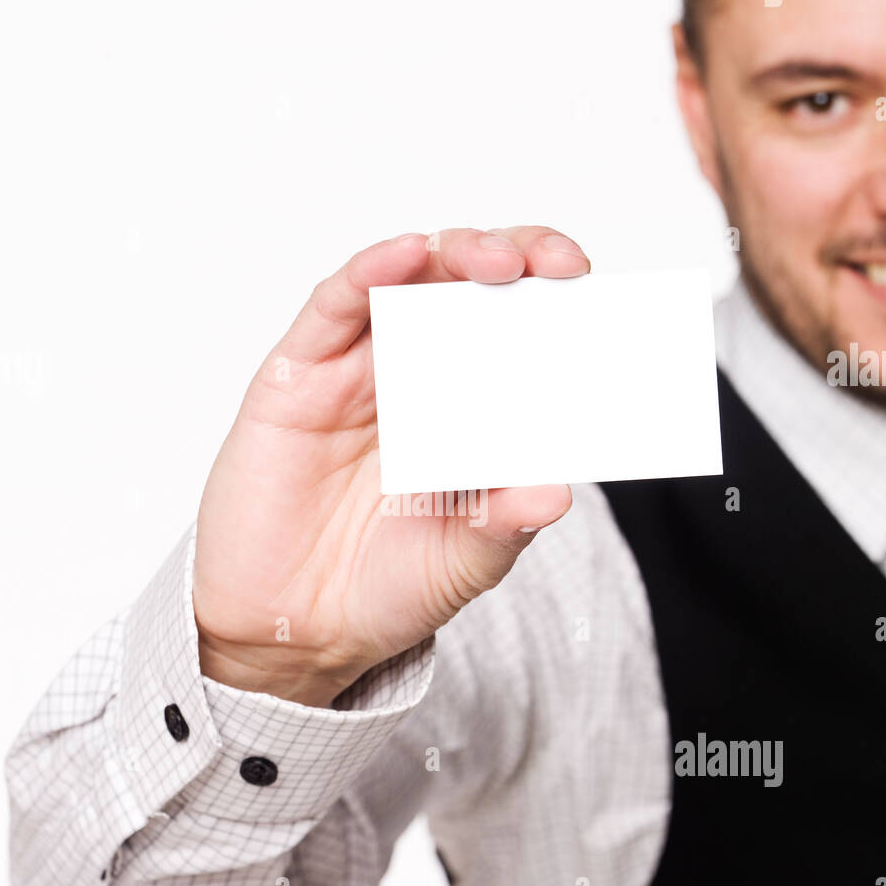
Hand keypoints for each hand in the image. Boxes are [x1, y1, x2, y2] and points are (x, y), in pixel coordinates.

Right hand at [192, 226, 589, 703]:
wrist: (291, 632)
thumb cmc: (381, 589)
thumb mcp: (463, 563)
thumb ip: (506, 525)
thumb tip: (557, 492)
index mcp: (466, 413)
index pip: (519, 335)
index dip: (555, 306)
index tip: (594, 298)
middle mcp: (416, 378)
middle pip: (468, 288)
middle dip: (517, 260)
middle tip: (553, 267)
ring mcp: (356, 372)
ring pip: (407, 281)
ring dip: (453, 254)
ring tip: (494, 259)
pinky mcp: (298, 377)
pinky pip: (333, 308)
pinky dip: (368, 272)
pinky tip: (403, 257)